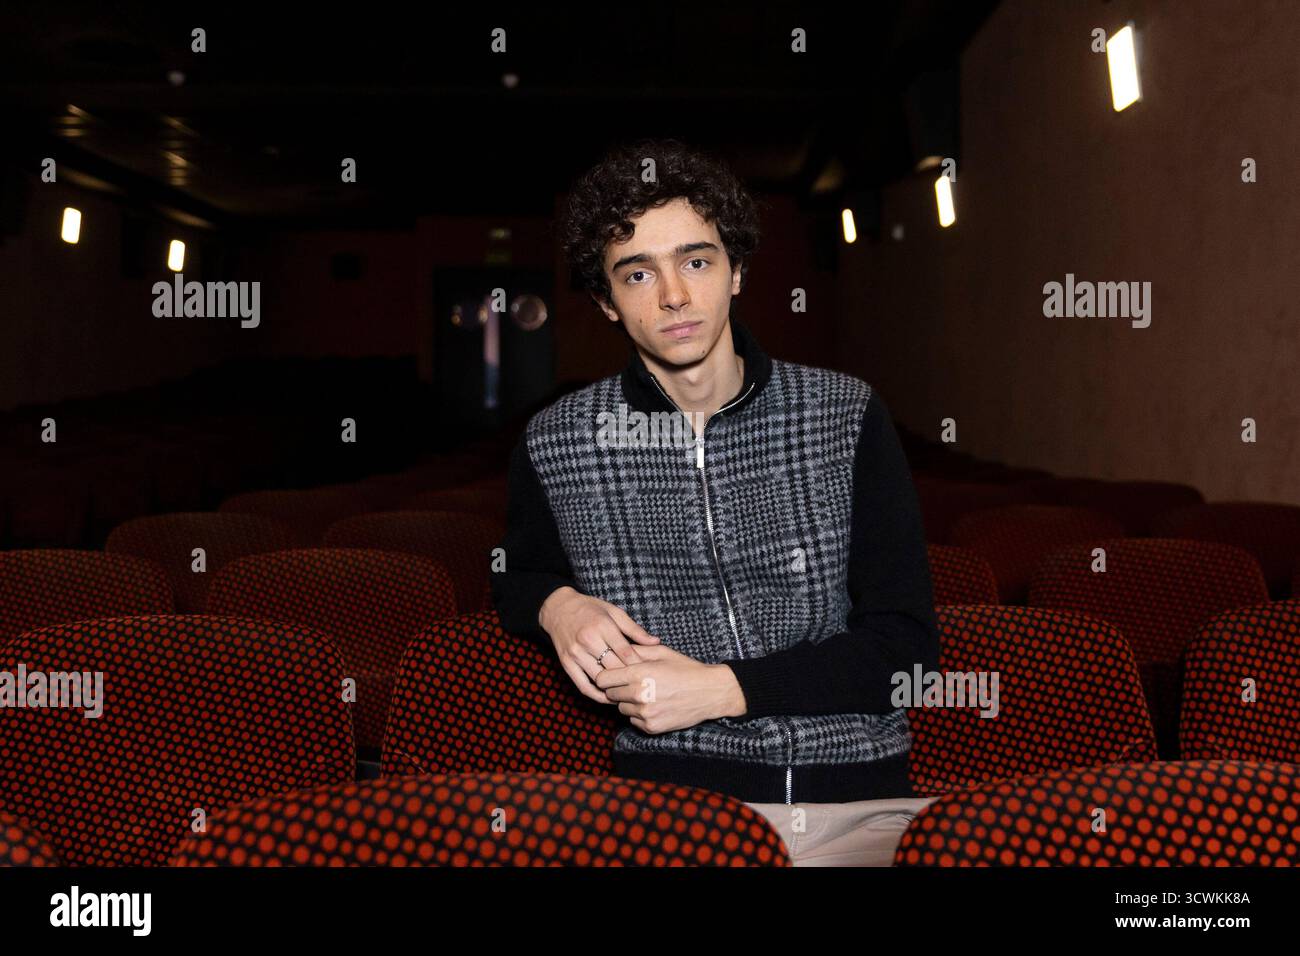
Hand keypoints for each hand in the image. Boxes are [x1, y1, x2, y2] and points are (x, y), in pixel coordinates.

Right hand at [538, 586, 660, 703]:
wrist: (558, 609)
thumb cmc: (589, 608)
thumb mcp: (614, 612)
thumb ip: (634, 629)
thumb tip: (655, 642)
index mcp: (603, 625)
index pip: (626, 652)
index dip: (640, 665)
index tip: (649, 673)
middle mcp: (588, 640)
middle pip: (614, 667)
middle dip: (630, 678)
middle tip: (643, 686)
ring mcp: (576, 653)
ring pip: (600, 678)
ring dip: (615, 688)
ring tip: (629, 693)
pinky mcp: (566, 663)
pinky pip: (583, 685)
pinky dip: (596, 695)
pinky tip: (608, 697)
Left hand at [593, 643, 747, 732]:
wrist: (710, 692)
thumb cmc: (686, 669)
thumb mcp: (661, 653)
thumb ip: (635, 651)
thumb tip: (614, 651)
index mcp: (639, 673)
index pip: (602, 679)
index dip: (606, 676)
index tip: (613, 675)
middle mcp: (639, 695)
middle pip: (610, 695)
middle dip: (618, 688)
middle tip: (633, 683)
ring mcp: (645, 713)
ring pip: (621, 709)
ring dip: (629, 702)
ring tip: (648, 693)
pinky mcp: (651, 727)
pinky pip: (633, 721)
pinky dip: (639, 715)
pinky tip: (655, 705)